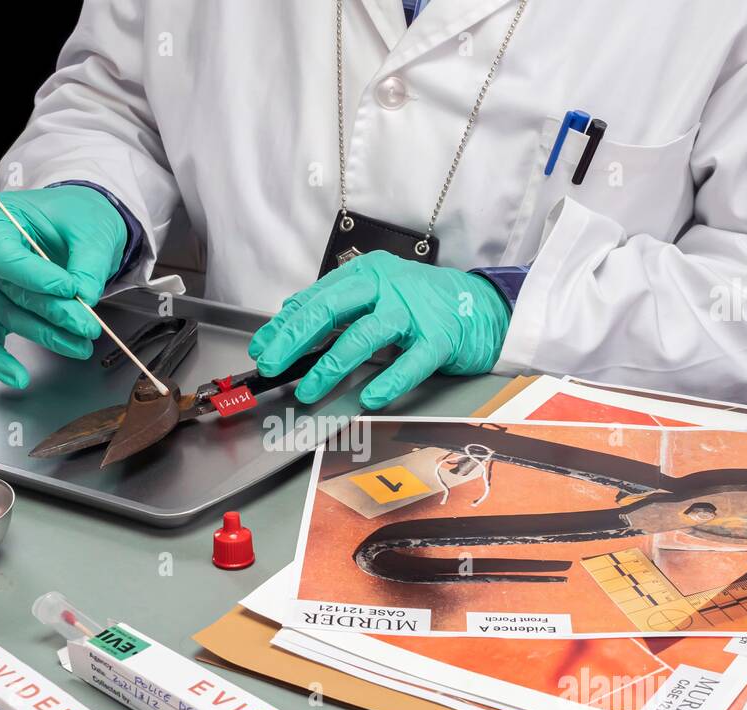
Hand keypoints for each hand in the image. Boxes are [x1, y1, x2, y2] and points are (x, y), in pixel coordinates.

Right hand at [0, 185, 127, 387]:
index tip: (70, 289)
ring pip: (10, 317)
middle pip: (11, 291)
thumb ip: (87, 265)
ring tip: (80, 343)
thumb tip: (84, 299)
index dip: (37, 278)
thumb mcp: (90, 230)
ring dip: (47, 335)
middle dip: (53, 313)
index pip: (5, 257)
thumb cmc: (76, 215)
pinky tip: (16, 376)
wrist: (78, 222)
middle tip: (87, 324)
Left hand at [248, 251, 510, 408]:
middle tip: (272, 365)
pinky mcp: (439, 339)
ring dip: (332, 365)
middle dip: (295, 339)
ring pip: (364, 335)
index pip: (316, 298)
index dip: (285, 325)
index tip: (262, 347)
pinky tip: (370, 398)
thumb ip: (337, 303)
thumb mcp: (377, 293)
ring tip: (310, 389)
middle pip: (331, 309)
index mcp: (368, 274)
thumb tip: (290, 315)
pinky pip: (410, 362)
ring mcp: (414, 312)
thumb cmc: (426, 303)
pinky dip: (388, 381)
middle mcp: (387, 287)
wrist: (484, 307)